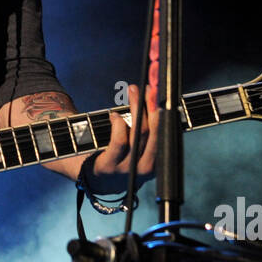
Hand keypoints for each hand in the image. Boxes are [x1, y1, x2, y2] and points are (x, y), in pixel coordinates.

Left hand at [81, 0, 161, 196]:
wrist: (94, 178)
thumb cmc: (120, 154)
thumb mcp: (138, 143)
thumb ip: (149, 124)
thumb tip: (157, 89)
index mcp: (159, 160)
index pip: (167, 129)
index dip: (166, 105)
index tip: (162, 86)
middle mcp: (148, 168)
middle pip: (155, 128)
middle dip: (152, 102)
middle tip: (150, 82)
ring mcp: (128, 170)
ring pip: (139, 132)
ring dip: (136, 106)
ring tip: (133, 90)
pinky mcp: (109, 168)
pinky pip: (119, 142)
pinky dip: (119, 125)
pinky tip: (115, 115)